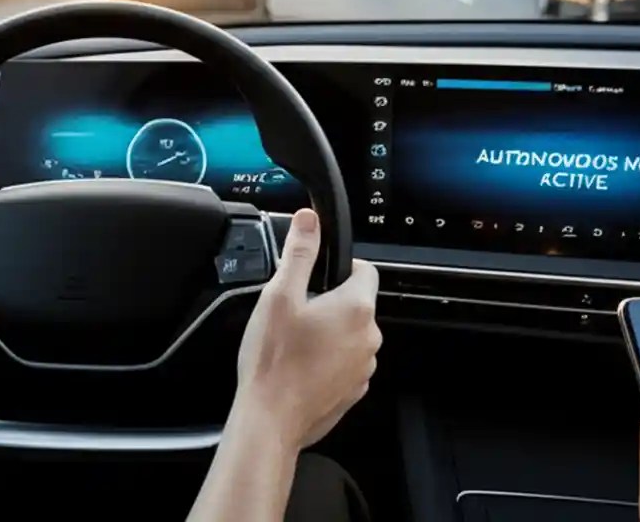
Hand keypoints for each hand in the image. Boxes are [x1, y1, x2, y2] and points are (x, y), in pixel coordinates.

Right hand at [233, 208, 381, 450]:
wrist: (270, 419)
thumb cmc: (273, 360)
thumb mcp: (279, 296)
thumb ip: (299, 253)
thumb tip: (309, 220)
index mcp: (356, 308)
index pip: (366, 270)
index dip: (341, 267)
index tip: (317, 276)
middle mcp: (369, 337)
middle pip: (356, 304)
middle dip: (330, 302)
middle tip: (295, 312)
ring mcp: (364, 366)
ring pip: (350, 334)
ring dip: (329, 333)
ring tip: (295, 342)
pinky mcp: (354, 390)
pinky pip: (345, 363)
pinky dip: (327, 361)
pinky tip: (300, 366)